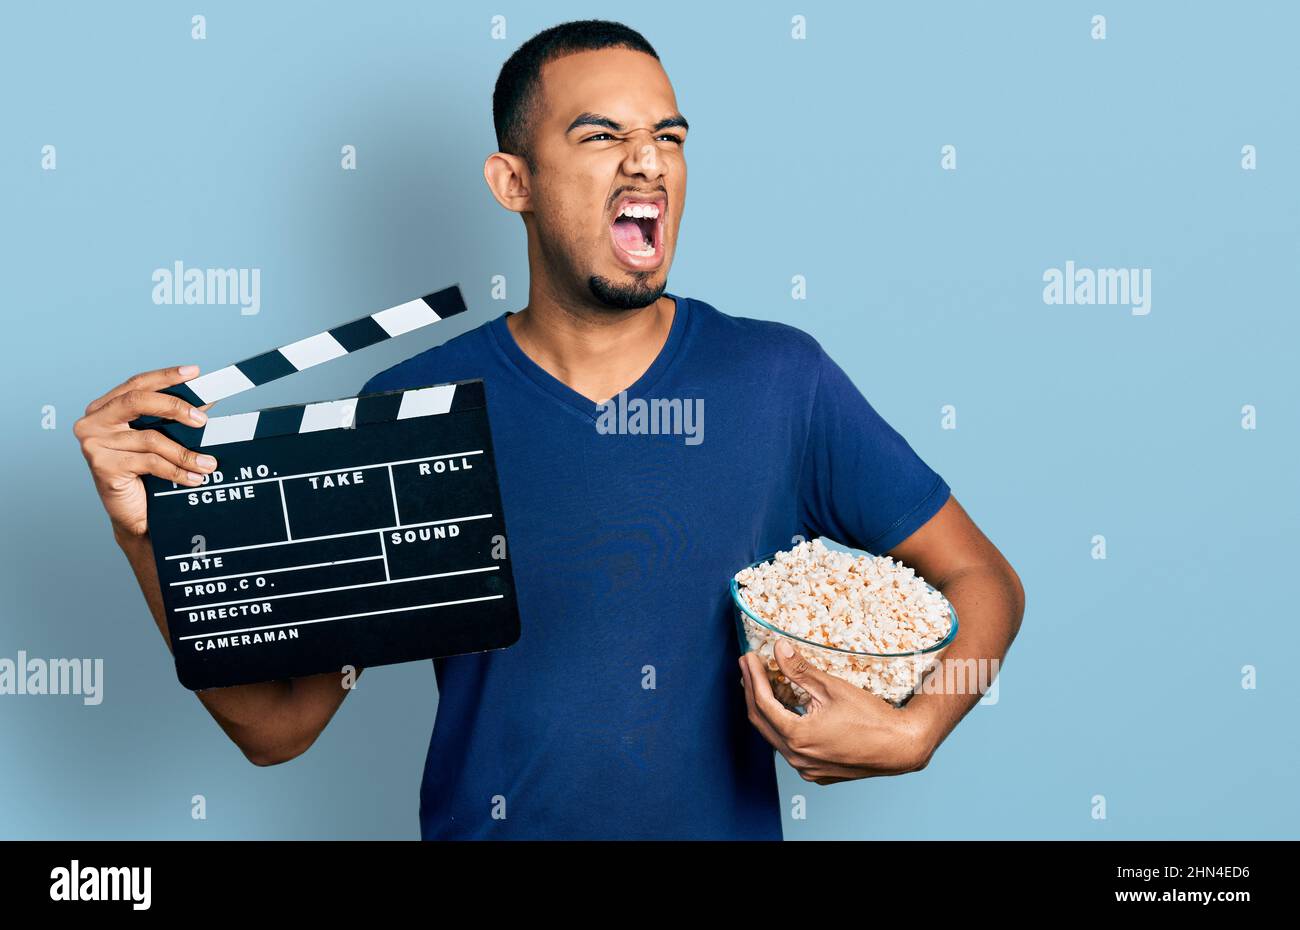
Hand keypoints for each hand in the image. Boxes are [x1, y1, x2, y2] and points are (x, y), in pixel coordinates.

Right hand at [74, 365, 218, 537]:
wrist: (134, 514)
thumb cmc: (145, 473)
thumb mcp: (159, 438)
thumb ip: (175, 417)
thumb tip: (206, 397)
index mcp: (104, 408)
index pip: (137, 384)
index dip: (166, 376)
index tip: (194, 372)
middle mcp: (92, 422)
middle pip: (137, 401)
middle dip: (175, 406)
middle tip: (203, 420)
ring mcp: (94, 444)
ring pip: (150, 438)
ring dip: (185, 452)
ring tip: (208, 464)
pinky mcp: (102, 466)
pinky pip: (150, 462)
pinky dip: (177, 470)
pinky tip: (194, 478)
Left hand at [738, 639, 935, 784]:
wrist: (901, 746)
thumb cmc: (871, 717)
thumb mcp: (832, 688)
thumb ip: (800, 669)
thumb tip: (778, 648)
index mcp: (797, 736)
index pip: (762, 702)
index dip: (753, 677)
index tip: (748, 657)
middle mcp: (797, 758)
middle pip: (762, 720)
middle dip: (752, 691)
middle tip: (748, 667)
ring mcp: (807, 768)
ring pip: (775, 736)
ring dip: (767, 710)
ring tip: (762, 684)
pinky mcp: (818, 772)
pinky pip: (791, 749)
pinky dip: (784, 727)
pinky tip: (787, 710)